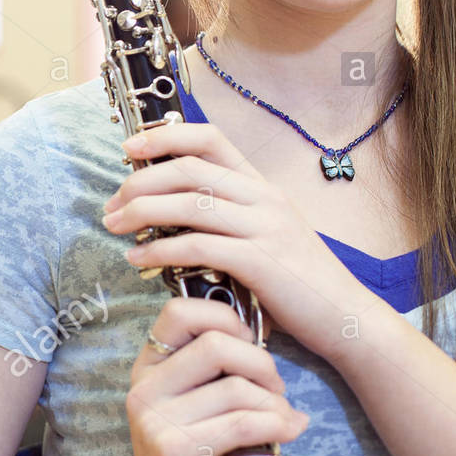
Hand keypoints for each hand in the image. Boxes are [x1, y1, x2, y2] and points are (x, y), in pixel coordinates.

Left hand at [103, 122, 372, 361]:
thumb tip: (169, 207)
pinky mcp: (261, 262)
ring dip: (142, 212)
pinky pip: (198, 247)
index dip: (164, 137)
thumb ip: (225, 216)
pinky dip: (160, 251)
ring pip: (189, 204)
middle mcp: (264, 197)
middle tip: (110, 205)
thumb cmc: (295, 281)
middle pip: (189, 169)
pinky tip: (137, 259)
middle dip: (140, 182)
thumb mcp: (264, 234)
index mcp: (261, 185)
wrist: (344, 318)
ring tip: (113, 226)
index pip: (210, 138)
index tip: (128, 149)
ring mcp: (265, 228)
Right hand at [124, 297, 308, 455]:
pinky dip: (278, 426)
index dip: (223, 316)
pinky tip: (290, 431)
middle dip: (262, 363)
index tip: (248, 341)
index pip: (178, 312)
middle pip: (216, 344)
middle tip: (276, 389)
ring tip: (284, 419)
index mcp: (148, 368)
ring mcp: (154, 419)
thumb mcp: (196, 401)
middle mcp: (143, 388)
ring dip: (276, 404)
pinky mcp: (174, 449)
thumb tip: (259, 333)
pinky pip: (243, 422)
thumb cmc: (198, 453)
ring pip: (237, 388)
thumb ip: (213, 368)